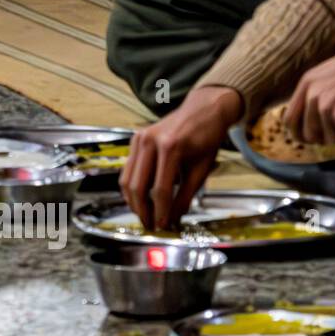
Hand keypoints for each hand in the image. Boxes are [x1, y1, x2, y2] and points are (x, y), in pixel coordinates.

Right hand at [119, 86, 243, 229]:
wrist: (204, 110)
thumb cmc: (206, 138)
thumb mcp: (201, 169)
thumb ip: (186, 195)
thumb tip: (173, 219)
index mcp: (171, 147)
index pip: (161, 189)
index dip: (161, 210)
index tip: (163, 226)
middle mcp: (151, 141)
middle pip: (138, 186)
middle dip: (143, 210)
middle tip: (150, 225)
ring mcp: (139, 138)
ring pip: (127, 179)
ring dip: (134, 202)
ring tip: (145, 215)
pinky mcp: (135, 138)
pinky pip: (128, 169)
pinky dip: (132, 187)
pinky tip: (140, 199)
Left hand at [284, 46, 334, 147]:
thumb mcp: (329, 75)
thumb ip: (316, 95)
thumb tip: (310, 125)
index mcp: (307, 84)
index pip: (290, 120)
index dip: (300, 134)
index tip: (312, 138)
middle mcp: (312, 95)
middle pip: (308, 135)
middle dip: (324, 139)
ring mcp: (326, 105)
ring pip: (329, 140)